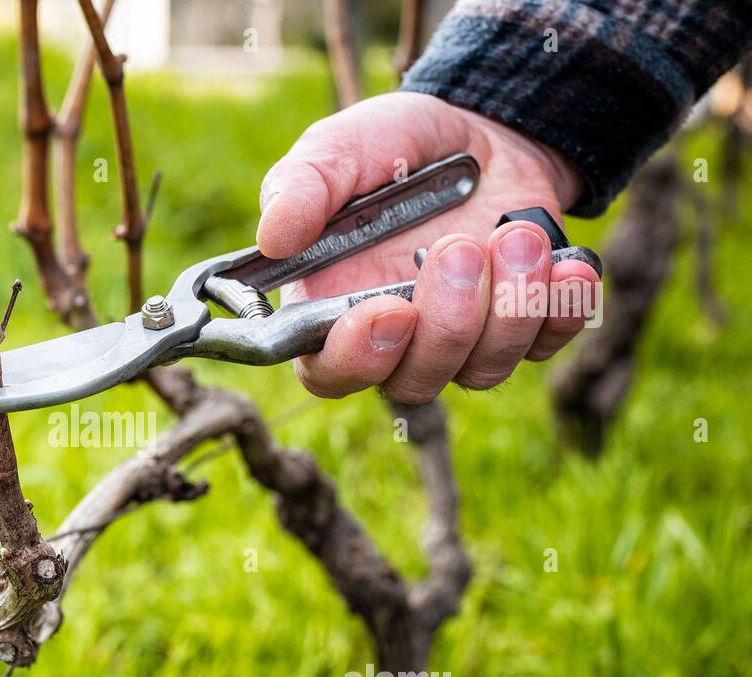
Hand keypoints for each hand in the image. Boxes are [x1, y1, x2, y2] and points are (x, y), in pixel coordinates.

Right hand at [258, 92, 599, 401]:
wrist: (481, 127)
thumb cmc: (393, 149)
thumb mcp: (339, 150)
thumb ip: (300, 189)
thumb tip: (273, 239)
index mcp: (332, 310)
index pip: (330, 373)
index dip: (358, 358)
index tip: (391, 311)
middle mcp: (396, 341)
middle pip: (414, 382)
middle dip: (448, 322)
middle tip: (460, 246)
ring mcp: (461, 341)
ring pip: (482, 370)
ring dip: (509, 307)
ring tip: (519, 235)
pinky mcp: (521, 327)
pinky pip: (544, 346)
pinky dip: (563, 310)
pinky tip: (569, 264)